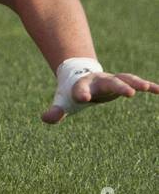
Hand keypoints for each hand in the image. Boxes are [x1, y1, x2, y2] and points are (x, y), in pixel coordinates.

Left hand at [41, 71, 158, 123]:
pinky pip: (138, 83)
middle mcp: (99, 80)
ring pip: (126, 79)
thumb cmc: (72, 92)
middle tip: (128, 94)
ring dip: (136, 83)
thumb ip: (55, 110)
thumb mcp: (62, 102)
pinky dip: (149, 86)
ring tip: (147, 88)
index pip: (80, 89)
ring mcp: (112, 80)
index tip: (82, 97)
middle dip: (118, 87)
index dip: (80, 93)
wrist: (80, 74)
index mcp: (82, 85)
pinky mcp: (123, 83)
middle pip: (109, 82)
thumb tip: (45, 119)